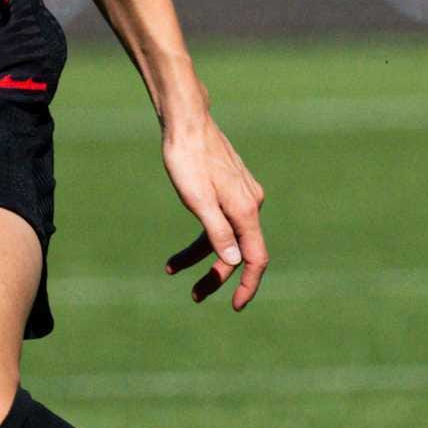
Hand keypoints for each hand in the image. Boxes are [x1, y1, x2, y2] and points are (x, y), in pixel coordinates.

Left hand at [156, 106, 266, 307]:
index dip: (248, 285)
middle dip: (217, 276)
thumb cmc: (187, 158)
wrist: (186, 121)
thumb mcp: (197, 200)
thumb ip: (217, 232)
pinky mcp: (230, 189)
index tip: (236, 306)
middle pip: (239, 251)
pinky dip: (204, 236)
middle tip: (194, 296)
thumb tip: (234, 263)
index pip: (255, 257)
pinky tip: (180, 248)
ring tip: (173, 269)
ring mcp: (241, 196)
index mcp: (245, 209)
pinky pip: (221, 222)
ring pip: (227, 237)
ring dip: (203, 258)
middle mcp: (250, 204)